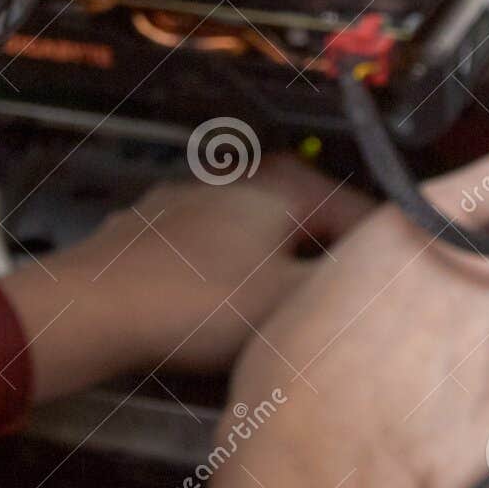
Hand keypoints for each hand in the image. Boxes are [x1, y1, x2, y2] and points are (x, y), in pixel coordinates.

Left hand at [0, 155, 372, 429]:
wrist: (94, 307)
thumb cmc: (201, 302)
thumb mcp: (290, 301)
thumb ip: (343, 283)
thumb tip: (381, 273)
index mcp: (284, 189)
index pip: (358, 211)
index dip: (382, 252)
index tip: (394, 291)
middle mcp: (241, 180)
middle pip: (306, 217)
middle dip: (327, 255)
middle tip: (341, 304)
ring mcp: (190, 197)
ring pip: (256, 229)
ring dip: (276, 260)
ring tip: (284, 307)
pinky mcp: (151, 225)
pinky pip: (211, 245)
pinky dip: (227, 267)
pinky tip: (220, 302)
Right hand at [204, 153, 488, 487]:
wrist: (321, 468)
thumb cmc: (301, 384)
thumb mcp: (324, 282)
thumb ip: (388, 256)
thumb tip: (397, 263)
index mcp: (426, 225)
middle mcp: (481, 265)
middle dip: (471, 287)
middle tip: (422, 326)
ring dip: (480, 340)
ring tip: (423, 377)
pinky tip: (445, 406)